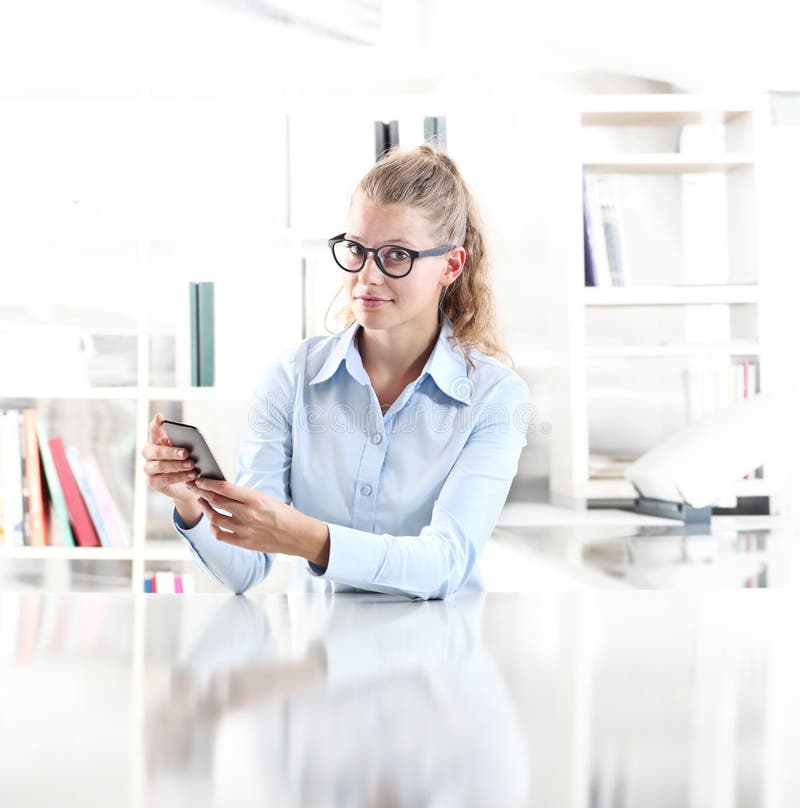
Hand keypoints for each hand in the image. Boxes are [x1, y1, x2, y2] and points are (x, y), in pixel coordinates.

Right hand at [141, 412, 199, 501]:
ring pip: (159, 466)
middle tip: (186, 453)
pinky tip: (191, 476)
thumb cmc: (187, 462)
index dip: (156, 424)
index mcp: (157, 441)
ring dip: (177, 465)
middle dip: (171, 452)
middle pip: (156, 451)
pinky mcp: (153, 482)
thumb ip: (187, 444)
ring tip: (192, 466)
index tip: (160, 417)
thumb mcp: (189, 451)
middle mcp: (149, 453)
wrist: (187, 484)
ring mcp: (149, 468)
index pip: (154, 430)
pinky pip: (165, 479)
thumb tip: (195, 442)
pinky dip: (179, 477)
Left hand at [190, 477, 329, 566]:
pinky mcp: (244, 543)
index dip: (208, 483)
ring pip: (214, 517)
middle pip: (215, 501)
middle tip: (193, 487)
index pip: (224, 488)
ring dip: (205, 508)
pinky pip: (220, 535)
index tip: (199, 479)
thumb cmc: (283, 514)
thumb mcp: (266, 498)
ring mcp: (244, 530)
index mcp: (254, 499)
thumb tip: (223, 490)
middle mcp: (247, 514)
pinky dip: (213, 527)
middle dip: (201, 492)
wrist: (297, 535)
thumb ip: (245, 496)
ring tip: (202, 502)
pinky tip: (213, 522)